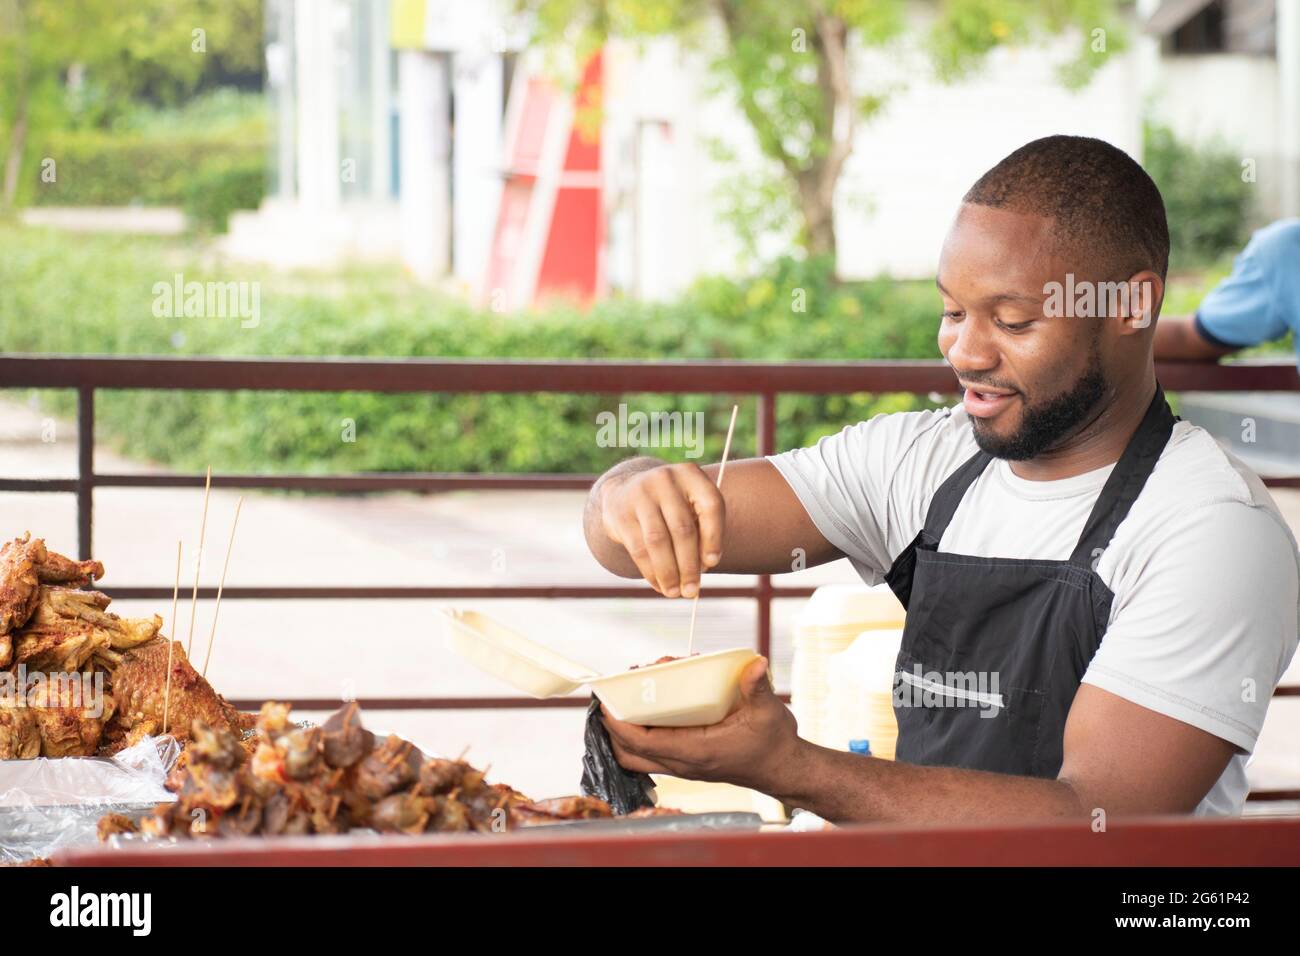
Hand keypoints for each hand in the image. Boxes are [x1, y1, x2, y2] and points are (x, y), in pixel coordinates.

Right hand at [598, 462, 724, 597]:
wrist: (625, 491)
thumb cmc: (669, 506)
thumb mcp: (689, 507)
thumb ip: (700, 532)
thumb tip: (701, 571)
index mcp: (691, 475)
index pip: (711, 505)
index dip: (714, 537)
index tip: (712, 564)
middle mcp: (665, 479)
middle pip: (682, 528)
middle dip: (689, 565)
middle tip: (692, 591)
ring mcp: (640, 494)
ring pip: (658, 541)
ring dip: (669, 572)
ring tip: (675, 593)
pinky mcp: (621, 513)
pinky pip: (638, 548)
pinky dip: (651, 572)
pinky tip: (659, 585)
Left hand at [600, 658, 801, 792]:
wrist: (784, 770)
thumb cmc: (774, 743)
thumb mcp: (768, 712)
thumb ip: (757, 687)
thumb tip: (755, 663)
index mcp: (697, 751)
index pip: (643, 742)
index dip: (619, 724)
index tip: (605, 702)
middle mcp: (685, 764)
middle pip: (630, 754)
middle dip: (613, 728)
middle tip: (611, 698)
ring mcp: (685, 768)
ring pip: (637, 759)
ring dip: (624, 736)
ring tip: (622, 706)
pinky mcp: (688, 766)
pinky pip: (651, 757)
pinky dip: (638, 740)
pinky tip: (643, 717)